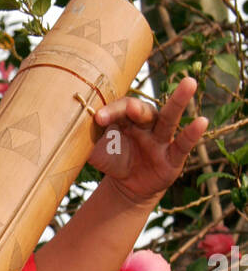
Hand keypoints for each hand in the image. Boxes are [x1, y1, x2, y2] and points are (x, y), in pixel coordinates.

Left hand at [90, 76, 209, 203]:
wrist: (128, 187)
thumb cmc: (114, 161)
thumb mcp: (98, 153)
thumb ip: (88, 141)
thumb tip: (68, 132)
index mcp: (126, 120)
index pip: (120, 110)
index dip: (111, 113)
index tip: (97, 118)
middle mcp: (146, 124)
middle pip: (143, 110)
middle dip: (136, 108)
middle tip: (131, 108)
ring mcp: (161, 139)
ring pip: (170, 118)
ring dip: (179, 101)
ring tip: (189, 84)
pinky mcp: (174, 156)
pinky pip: (184, 144)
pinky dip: (193, 134)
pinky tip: (202, 121)